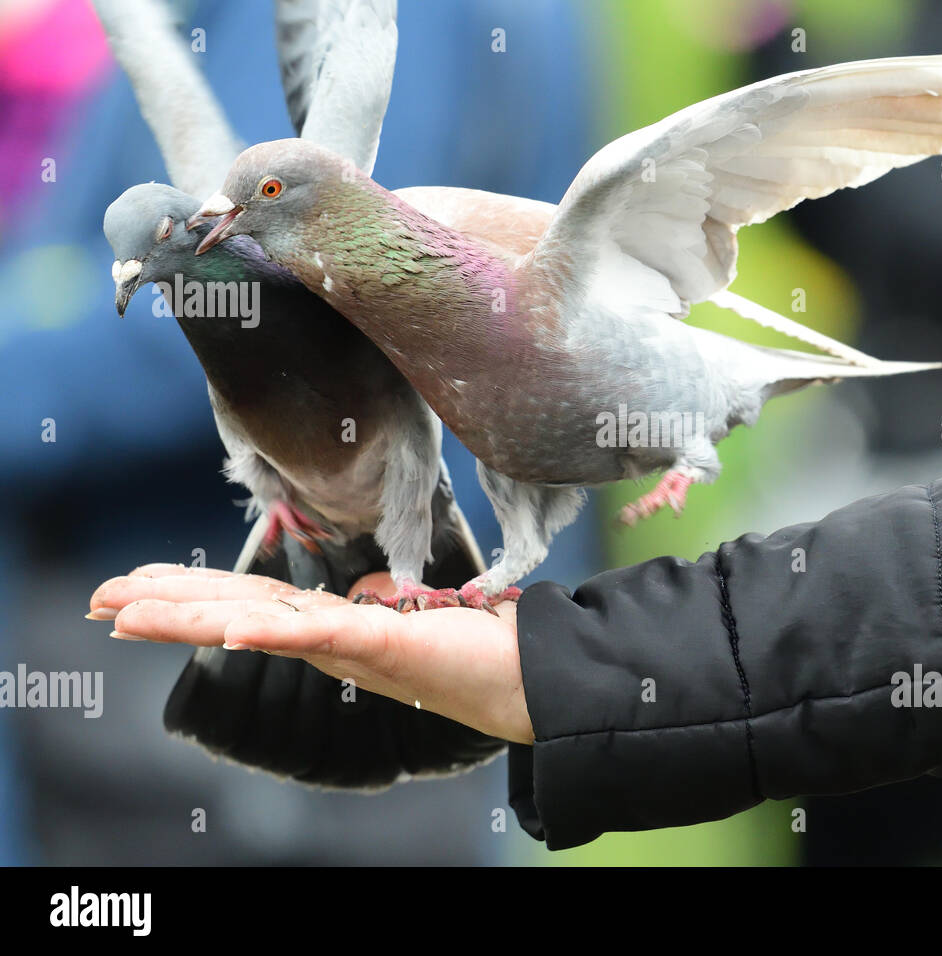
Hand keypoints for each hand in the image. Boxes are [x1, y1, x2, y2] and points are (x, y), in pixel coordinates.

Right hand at [88, 564, 533, 743]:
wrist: (523, 674)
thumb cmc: (468, 644)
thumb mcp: (406, 615)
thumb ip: (376, 602)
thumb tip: (363, 589)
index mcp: (326, 627)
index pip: (244, 602)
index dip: (187, 594)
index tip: (128, 588)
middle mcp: (327, 640)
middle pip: (232, 612)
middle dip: (163, 607)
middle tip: (97, 601)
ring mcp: (350, 647)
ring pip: (256, 625)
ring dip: (190, 620)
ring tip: (126, 614)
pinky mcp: (384, 645)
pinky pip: (321, 634)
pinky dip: (275, 631)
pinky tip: (234, 627)